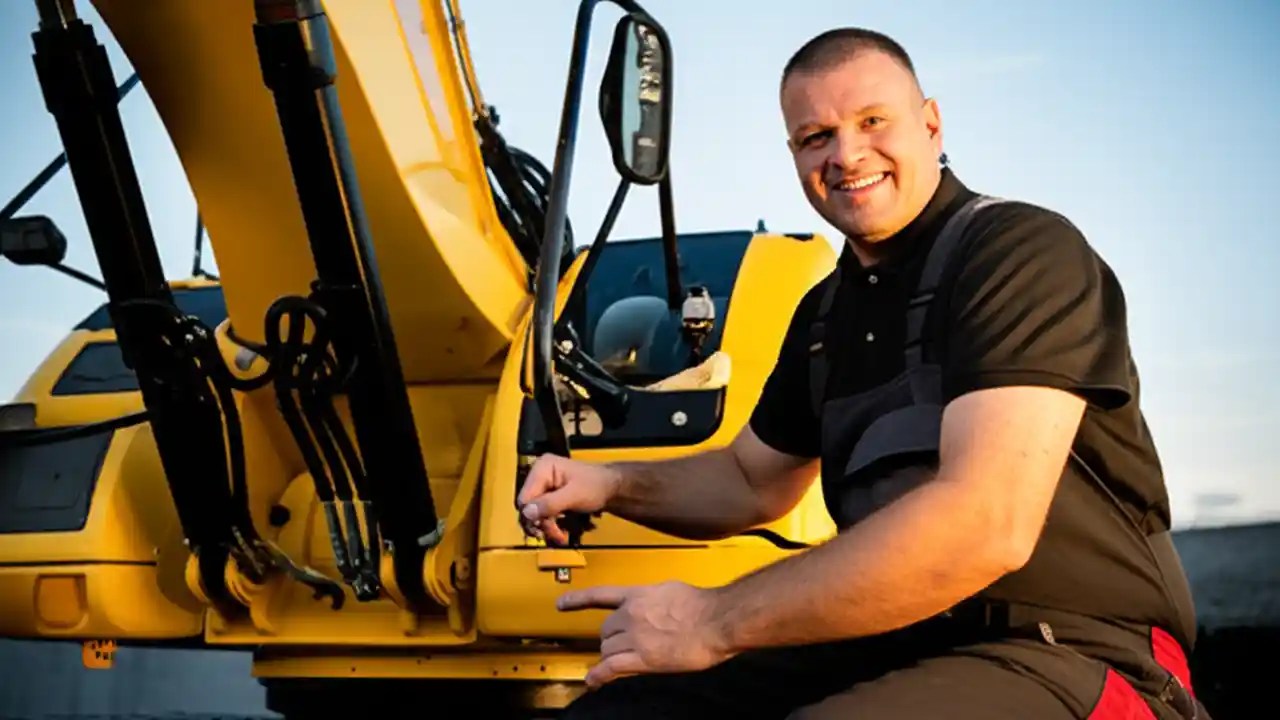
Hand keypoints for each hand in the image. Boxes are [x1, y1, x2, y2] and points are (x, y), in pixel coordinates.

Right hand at [516, 454, 619, 544]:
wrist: (611, 488)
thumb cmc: (596, 486)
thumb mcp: (574, 495)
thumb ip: (550, 503)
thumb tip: (526, 513)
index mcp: (542, 468)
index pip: (525, 497)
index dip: (532, 515)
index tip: (545, 529)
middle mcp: (539, 475)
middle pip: (528, 506)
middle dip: (541, 523)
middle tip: (557, 536)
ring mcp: (543, 486)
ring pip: (534, 513)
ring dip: (547, 527)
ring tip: (561, 537)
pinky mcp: (548, 496)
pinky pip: (542, 514)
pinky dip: (551, 525)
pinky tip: (561, 533)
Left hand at [557, 581, 732, 688]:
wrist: (716, 621)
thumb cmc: (702, 605)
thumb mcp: (670, 591)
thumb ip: (652, 599)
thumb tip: (649, 606)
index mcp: (638, 595)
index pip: (599, 596)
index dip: (577, 601)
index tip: (560, 605)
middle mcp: (630, 614)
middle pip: (605, 630)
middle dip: (611, 638)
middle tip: (623, 645)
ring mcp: (635, 637)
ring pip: (607, 649)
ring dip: (612, 656)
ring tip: (622, 661)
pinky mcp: (642, 659)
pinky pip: (611, 668)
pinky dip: (599, 676)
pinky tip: (592, 681)